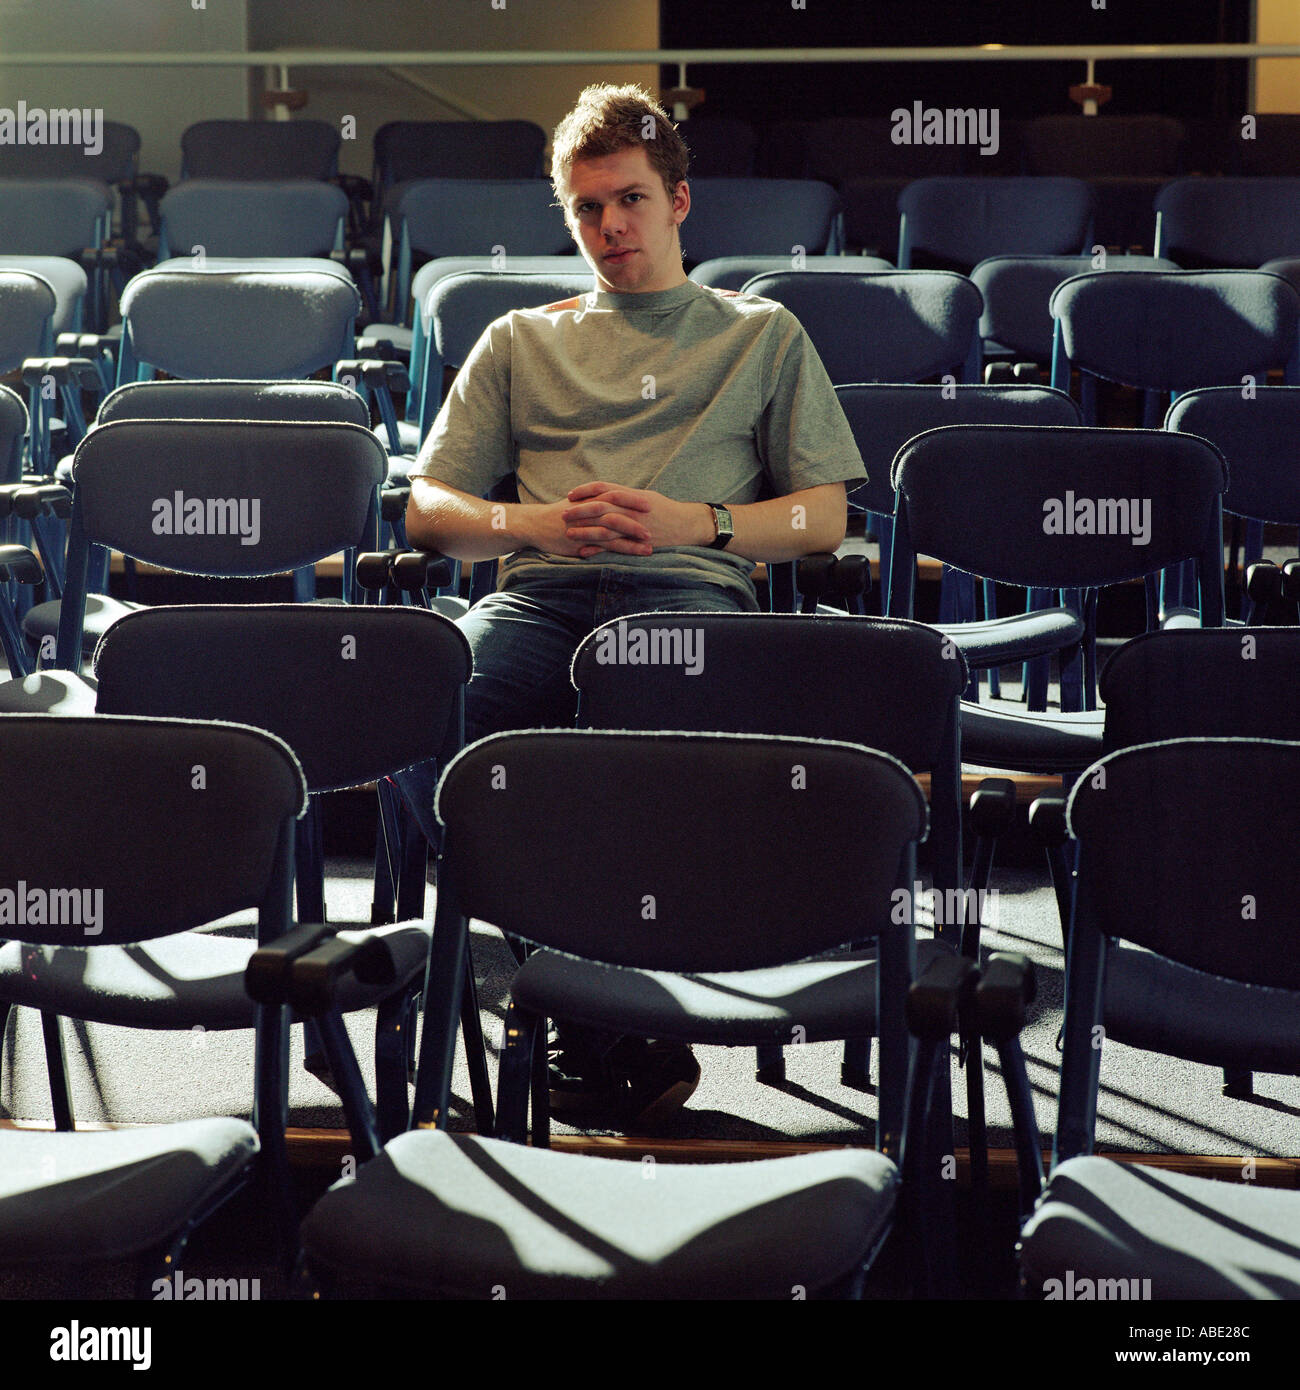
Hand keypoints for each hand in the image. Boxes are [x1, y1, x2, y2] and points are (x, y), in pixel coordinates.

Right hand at [517, 496, 653, 557]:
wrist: (535, 524)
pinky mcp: (582, 542)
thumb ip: (594, 502)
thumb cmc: (558, 515)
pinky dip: (621, 549)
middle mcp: (590, 510)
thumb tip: (611, 502)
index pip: (616, 495)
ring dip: (633, 536)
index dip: (633, 499)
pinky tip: (632, 555)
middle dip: (638, 517)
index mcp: (590, 499)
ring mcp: (586, 526)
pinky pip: (605, 546)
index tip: (651, 502)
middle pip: (619, 511)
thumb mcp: (577, 503)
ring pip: (615, 530)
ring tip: (650, 543)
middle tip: (658, 522)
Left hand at [562, 482, 711, 557]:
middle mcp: (630, 508)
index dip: (585, 491)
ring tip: (569, 533)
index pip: (603, 488)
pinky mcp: (636, 542)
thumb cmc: (665, 509)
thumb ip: (625, 495)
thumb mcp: (645, 497)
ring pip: (603, 527)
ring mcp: (633, 526)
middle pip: (599, 506)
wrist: (686, 525)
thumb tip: (607, 493)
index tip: (571, 494)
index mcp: (630, 495)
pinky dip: (598, 549)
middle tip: (562, 513)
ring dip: (584, 531)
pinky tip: (584, 552)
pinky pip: (614, 546)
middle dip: (579, 510)